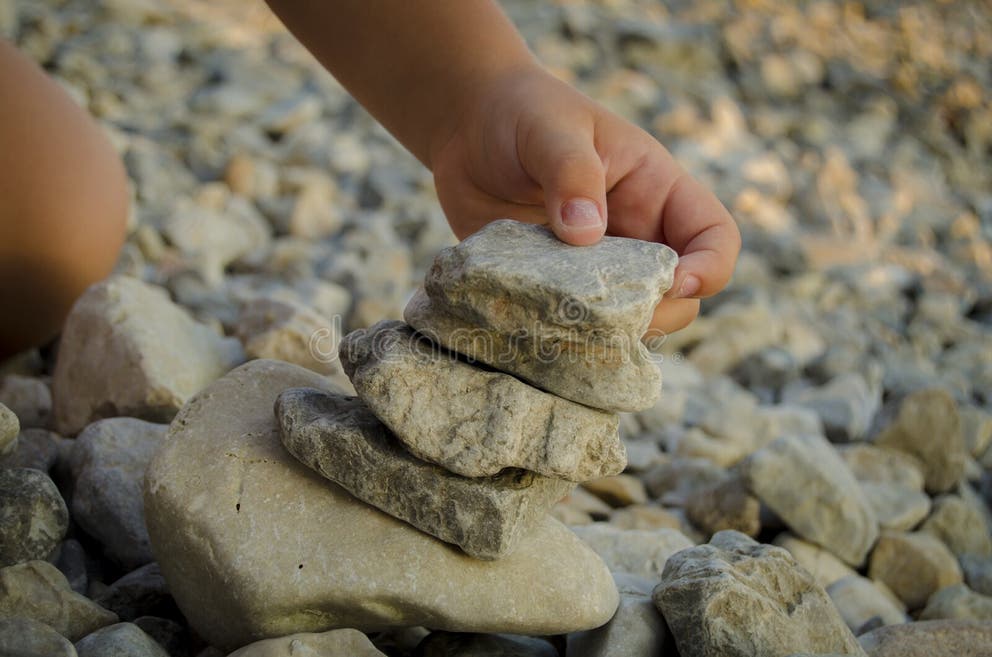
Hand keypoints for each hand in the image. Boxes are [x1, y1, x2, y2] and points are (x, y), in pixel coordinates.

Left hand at [429, 67, 739, 334]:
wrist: (463, 129)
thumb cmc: (522, 112)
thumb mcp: (550, 129)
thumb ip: (571, 173)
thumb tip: (585, 235)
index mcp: (655, 190)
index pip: (713, 235)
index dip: (710, 266)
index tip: (676, 283)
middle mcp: (634, 236)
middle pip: (679, 296)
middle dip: (659, 313)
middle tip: (612, 316)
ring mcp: (595, 268)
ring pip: (628, 319)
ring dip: (609, 331)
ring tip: (570, 326)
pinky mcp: (554, 289)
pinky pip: (573, 325)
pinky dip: (564, 336)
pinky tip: (539, 331)